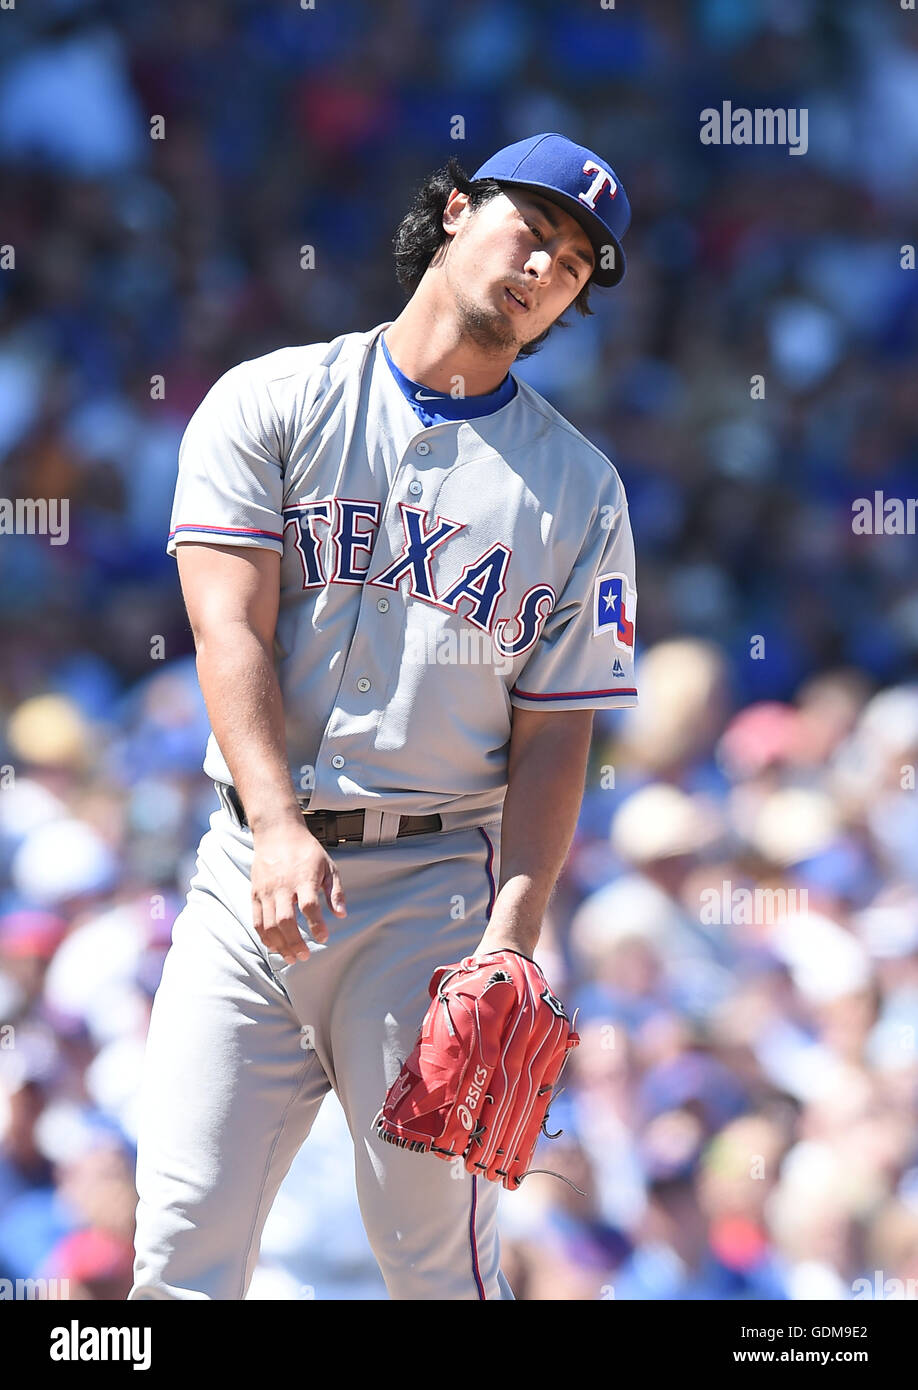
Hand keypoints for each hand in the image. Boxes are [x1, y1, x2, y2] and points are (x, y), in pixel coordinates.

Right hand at [250, 820, 346, 964]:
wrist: (277, 833)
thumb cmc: (306, 851)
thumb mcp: (328, 866)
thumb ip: (335, 891)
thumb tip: (341, 915)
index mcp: (303, 878)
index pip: (309, 906)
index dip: (316, 925)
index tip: (324, 938)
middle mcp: (282, 885)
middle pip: (285, 920)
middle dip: (295, 942)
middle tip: (305, 956)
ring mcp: (266, 890)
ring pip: (269, 924)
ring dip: (280, 945)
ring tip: (291, 957)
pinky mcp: (255, 893)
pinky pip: (257, 920)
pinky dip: (264, 937)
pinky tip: (274, 946)